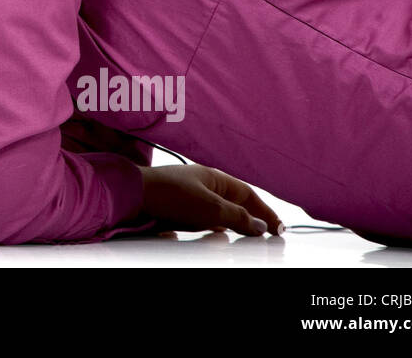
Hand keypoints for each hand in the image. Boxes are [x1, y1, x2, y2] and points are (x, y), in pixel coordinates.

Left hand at [139, 164, 284, 236]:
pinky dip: (216, 223)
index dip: (265, 211)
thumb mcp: (211, 208)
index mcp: (215, 177)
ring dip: (235, 221)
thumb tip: (258, 226)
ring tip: (247, 234)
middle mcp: (204, 183)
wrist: (132, 194)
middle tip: (267, 233)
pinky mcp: (178, 205)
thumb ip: (236, 218)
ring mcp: (190, 193)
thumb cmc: (170, 193)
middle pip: (235, 201)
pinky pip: (204, 214)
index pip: (248, 195)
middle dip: (252, 216)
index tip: (279, 227)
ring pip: (220, 209)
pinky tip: (216, 231)